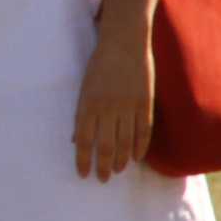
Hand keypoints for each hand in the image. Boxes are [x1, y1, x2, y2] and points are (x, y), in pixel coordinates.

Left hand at [72, 27, 155, 182]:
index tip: (83, 174)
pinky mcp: (145, 103)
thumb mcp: (84, 87)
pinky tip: (135, 158)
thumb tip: (76, 140)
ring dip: (120, 160)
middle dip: (103, 165)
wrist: (125, 42)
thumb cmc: (100, 64)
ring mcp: (128, 106)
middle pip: (105, 145)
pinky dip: (139, 147)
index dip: (83, 159)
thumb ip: (82, 114)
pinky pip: (143, 131)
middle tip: (102, 179)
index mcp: (88, 103)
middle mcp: (107, 107)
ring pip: (125, 142)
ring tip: (117, 172)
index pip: (84, 139)